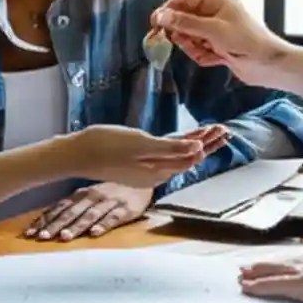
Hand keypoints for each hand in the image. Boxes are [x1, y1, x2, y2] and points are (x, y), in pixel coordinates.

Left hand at [25, 183, 153, 240]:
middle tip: (42, 238)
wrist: (142, 180)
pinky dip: (104, 224)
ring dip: (76, 226)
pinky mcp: (126, 209)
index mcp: (82, 194)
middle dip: (55, 225)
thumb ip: (73, 205)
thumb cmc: (112, 190)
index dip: (44, 220)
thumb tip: (47, 220)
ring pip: (90, 215)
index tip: (30, 233)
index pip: (59, 207)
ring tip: (65, 237)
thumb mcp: (90, 194)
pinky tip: (95, 233)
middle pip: (71, 212)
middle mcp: (93, 196)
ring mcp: (109, 202)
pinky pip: (113, 217)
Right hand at [63, 124, 229, 187]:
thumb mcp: (142, 144)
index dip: (209, 142)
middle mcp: (155, 172)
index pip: (192, 155)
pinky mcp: (137, 162)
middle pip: (188, 156)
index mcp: (159, 169)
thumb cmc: (106, 146)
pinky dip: (178, 144)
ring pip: (178, 154)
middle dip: (207, 142)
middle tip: (225, 130)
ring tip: (211, 131)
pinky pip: (165, 153)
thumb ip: (172, 148)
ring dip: (195, 142)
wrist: (78, 153)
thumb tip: (200, 148)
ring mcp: (146, 168)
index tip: (224, 129)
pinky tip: (184, 140)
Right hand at [151, 0, 291, 86]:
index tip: (155, 22)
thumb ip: (186, 23)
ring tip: (207, 52)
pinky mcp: (219, 47)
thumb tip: (161, 16)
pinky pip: (200, 49)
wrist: (269, 66)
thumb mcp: (213, 31)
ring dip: (194, 46)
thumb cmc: (245, 42)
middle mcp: (217, 13)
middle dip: (183, 32)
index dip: (170, 9)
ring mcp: (218, 31)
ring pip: (191, 36)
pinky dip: (203, 56)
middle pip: (186, 18)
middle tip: (183, 42)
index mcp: (218, 1)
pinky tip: (216, 60)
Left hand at [238, 250, 302, 302]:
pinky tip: (247, 288)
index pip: (294, 258)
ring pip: (271, 271)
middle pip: (278, 261)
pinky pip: (273, 284)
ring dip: (255, 273)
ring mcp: (302, 271)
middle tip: (246, 267)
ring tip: (242, 276)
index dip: (280, 260)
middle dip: (261, 265)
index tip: (269, 261)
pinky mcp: (299, 284)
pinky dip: (258, 285)